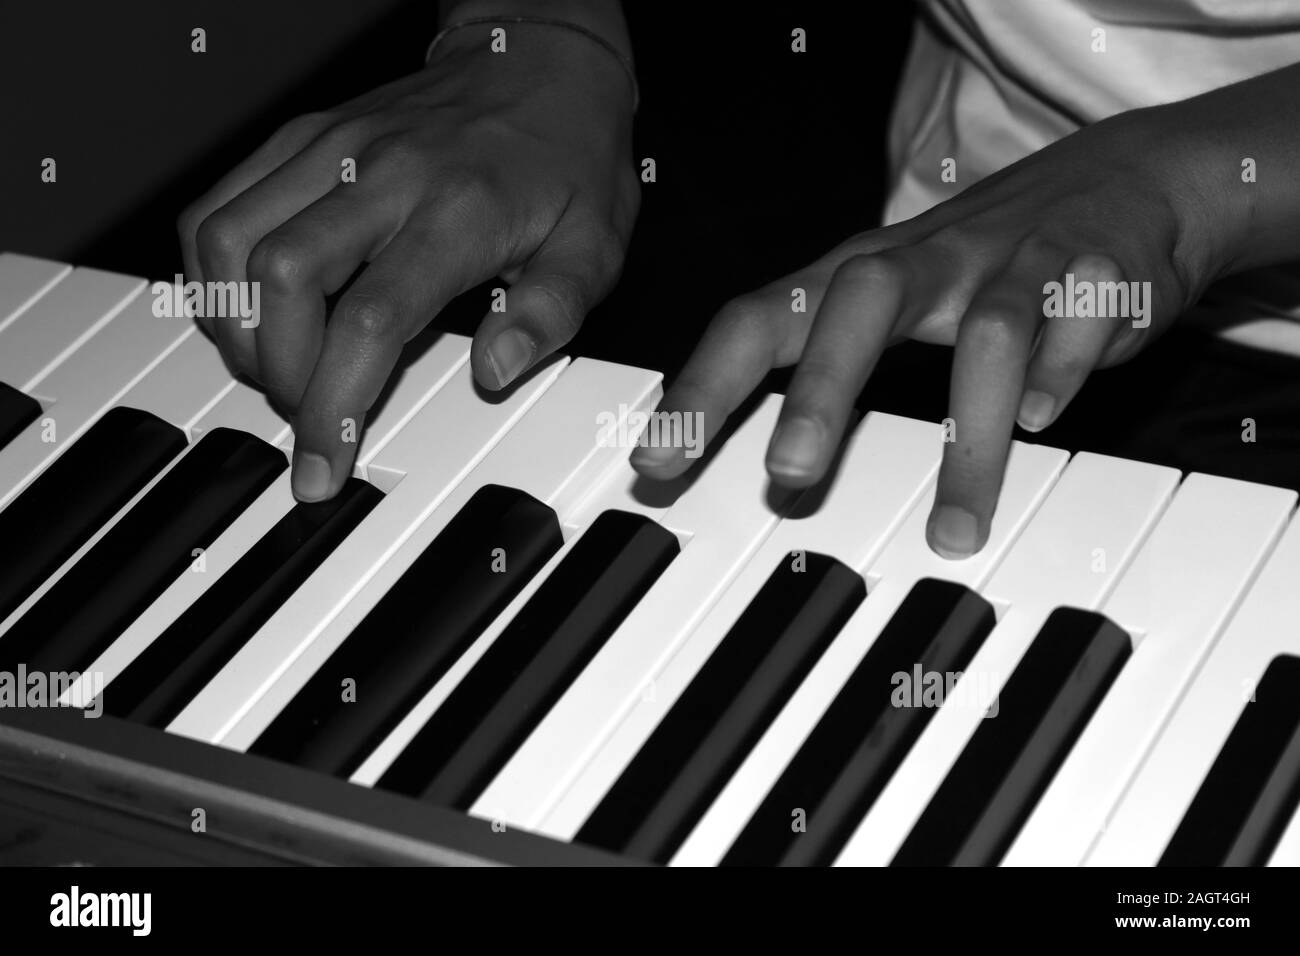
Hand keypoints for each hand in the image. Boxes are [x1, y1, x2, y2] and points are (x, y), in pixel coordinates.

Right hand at [179, 22, 637, 500]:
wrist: (536, 59)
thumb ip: (548, 313)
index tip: (321, 468)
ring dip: (235, 325)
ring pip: (229, 238)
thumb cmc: (566, 160)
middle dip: (279, 373)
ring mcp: (330, 149)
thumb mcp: (593, 246)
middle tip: (308, 414)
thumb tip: (492, 372)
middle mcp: (380, 176)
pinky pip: (218, 203)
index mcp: (457, 214)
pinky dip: (210, 273)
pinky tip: (246, 312)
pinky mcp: (300, 135)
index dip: (334, 406)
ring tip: (274, 368)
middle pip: (281, 281)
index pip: (372, 322)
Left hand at [631, 105, 1226, 557]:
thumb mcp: (892, 303)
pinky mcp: (1096, 272)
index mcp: (858, 275)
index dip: (702, 388)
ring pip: (986, 338)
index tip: (653, 463)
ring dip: (969, 439)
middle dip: (820, 391)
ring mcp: (1012, 262)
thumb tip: (768, 470)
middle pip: (859, 304)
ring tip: (954, 533)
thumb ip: (829, 371)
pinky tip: (1045, 420)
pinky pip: (1075, 322)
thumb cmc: (982, 263)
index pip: (759, 320)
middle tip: (788, 475)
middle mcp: (925, 260)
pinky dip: (1061, 373)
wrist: (1132, 181)